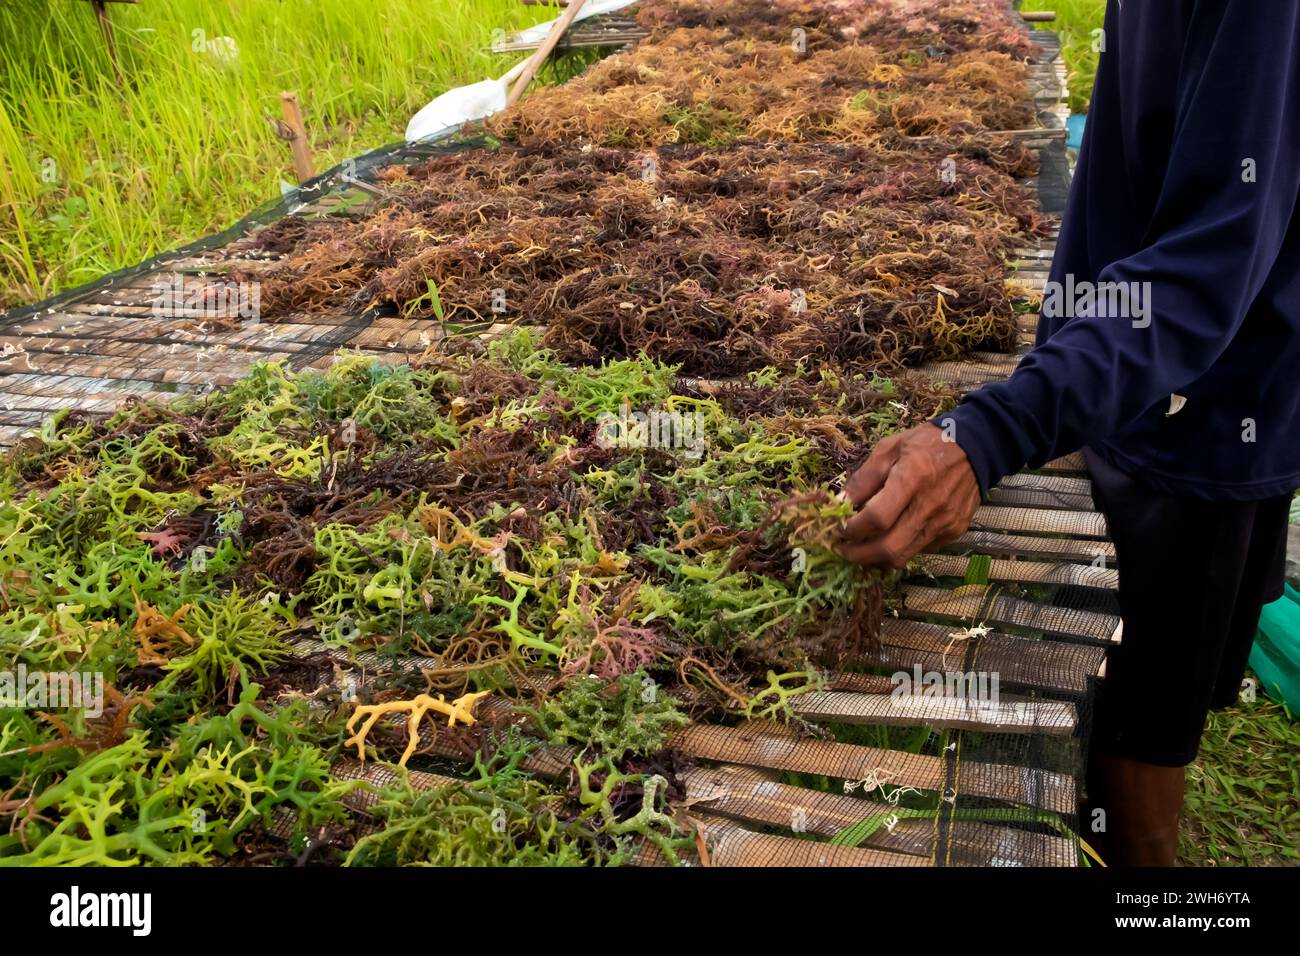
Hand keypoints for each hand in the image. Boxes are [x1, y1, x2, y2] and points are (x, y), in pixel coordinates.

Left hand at [838, 423, 980, 568]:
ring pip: (904, 556)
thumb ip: (864, 478)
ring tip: (860, 550)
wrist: (976, 447)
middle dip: (859, 555)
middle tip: (843, 550)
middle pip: (889, 547)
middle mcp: (930, 506)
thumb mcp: (890, 448)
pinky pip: (919, 550)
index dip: (852, 529)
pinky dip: (898, 550)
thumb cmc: (927, 443)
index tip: (838, 530)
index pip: (877, 518)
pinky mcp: (953, 531)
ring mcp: (944, 523)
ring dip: (876, 559)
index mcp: (912, 478)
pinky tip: (888, 539)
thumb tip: (839, 503)